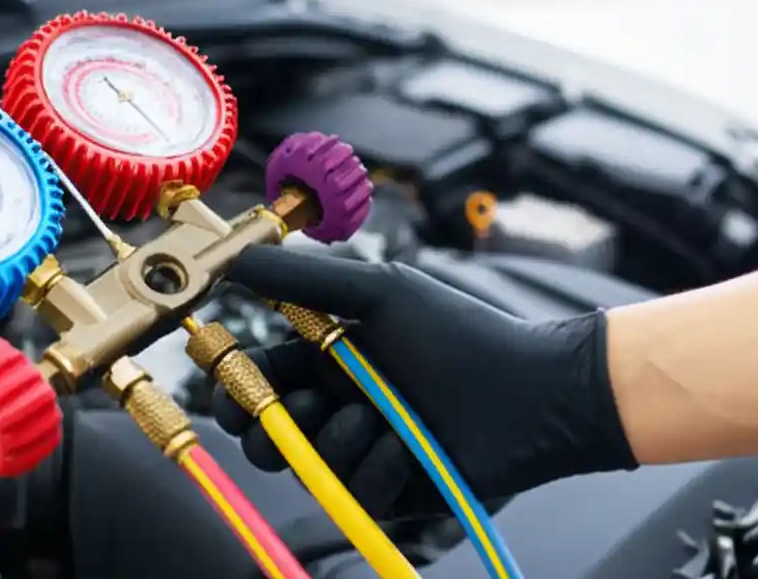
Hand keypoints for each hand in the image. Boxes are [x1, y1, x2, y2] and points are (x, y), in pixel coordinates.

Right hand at [213, 245, 636, 516]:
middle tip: (291, 407)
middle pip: (267, 434)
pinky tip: (406, 445)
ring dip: (332, 440)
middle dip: (267, 423)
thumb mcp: (379, 292)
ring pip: (306, 465)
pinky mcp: (388, 495)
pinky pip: (354, 493)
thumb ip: (304, 279)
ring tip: (373, 417)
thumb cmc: (460, 334)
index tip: (229, 378)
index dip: (236, 384)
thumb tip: (234, 262)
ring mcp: (361, 455)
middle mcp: (338, 408)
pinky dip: (375, 467)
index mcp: (329, 362)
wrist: (529, 390)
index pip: (261, 380)